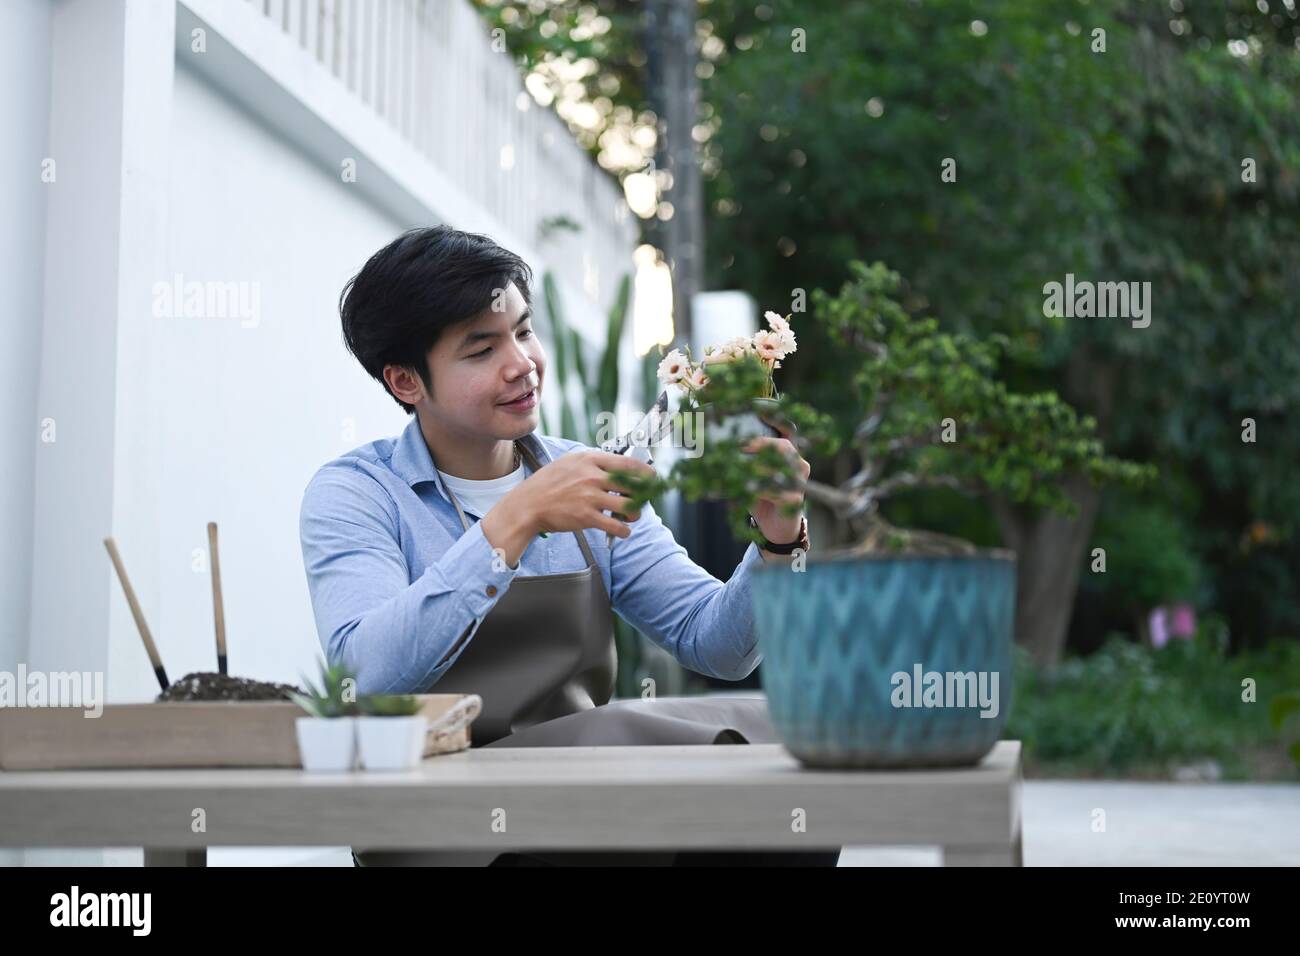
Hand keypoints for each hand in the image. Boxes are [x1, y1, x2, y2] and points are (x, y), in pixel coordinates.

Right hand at [481, 450, 654, 566]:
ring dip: (635, 514)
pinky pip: (615, 525)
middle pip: (632, 485)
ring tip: (632, 517)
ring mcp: (590, 496)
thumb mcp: (569, 462)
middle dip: (642, 495)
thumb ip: (592, 463)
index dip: (645, 471)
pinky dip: (624, 530)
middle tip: (642, 499)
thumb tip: (614, 466)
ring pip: (628, 506)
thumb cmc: (547, 484)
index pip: (627, 463)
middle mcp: (592, 476)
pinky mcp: (586, 516)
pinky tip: (622, 531)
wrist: (528, 504)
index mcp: (589, 460)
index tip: (652, 476)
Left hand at [743, 417, 808, 545]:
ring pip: (781, 467)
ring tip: (739, 467)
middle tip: (740, 444)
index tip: (755, 407)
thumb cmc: (760, 495)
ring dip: (757, 466)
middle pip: (784, 445)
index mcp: (788, 453)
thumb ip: (735, 459)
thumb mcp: (747, 473)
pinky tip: (743, 490)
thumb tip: (703, 445)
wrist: (776, 528)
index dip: (774, 415)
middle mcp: (798, 463)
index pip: (787, 427)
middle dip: (762, 442)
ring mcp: (799, 481)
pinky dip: (757, 489)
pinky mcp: (795, 499)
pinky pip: (775, 490)